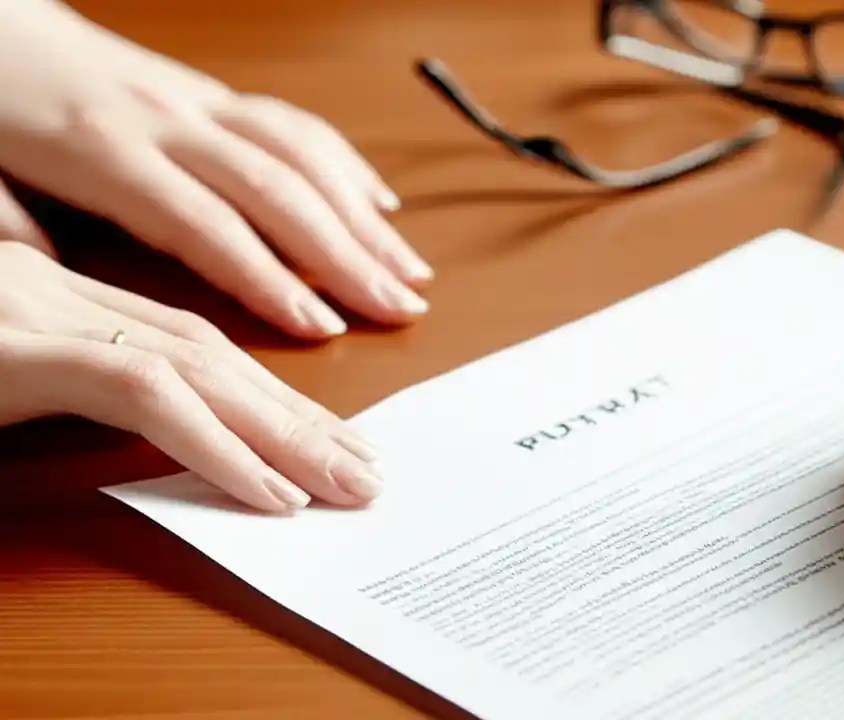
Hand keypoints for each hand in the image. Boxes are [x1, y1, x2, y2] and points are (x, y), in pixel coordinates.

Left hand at [0, 1, 430, 338]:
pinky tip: (379, 204)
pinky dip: (346, 167)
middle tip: (398, 307)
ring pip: (299, 155)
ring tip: (410, 271)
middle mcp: (165, 119)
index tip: (323, 329)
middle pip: (276, 189)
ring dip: (364, 217)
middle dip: (346, 253)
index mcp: (104, 148)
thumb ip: (13, 226)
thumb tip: (53, 278)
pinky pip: (293, 124)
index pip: (206, 223)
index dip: (268, 278)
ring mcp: (196, 101)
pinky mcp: (210, 95)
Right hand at [0, 241, 383, 511]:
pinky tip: (272, 490)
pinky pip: (143, 394)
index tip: (325, 439)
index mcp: (47, 296)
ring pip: (198, 368)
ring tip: (348, 484)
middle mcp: (53, 290)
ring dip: (284, 432)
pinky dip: (217, 443)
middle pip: (212, 353)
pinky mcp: (14, 350)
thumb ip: (46, 380)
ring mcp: (35, 310)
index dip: (264, 393)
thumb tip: (121, 404)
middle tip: (366, 468)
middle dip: (297, 417)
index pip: (187, 341)